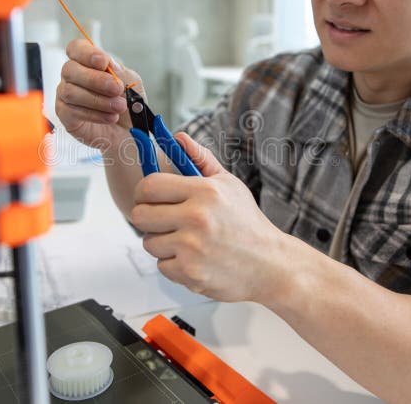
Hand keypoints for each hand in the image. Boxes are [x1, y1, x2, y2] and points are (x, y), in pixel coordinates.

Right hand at [55, 39, 141, 149]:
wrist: (130, 130)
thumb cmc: (128, 103)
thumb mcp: (131, 83)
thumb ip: (120, 73)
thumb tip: (108, 65)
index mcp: (87, 63)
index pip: (76, 48)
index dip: (86, 53)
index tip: (103, 62)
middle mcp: (72, 76)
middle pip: (70, 69)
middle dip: (95, 79)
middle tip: (117, 89)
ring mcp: (65, 95)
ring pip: (70, 92)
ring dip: (98, 100)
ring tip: (119, 107)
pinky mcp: (65, 115)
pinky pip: (71, 111)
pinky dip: (94, 114)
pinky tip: (110, 117)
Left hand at [130, 133, 289, 301]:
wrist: (270, 263)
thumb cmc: (247, 221)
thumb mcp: (229, 184)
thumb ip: (200, 159)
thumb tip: (178, 137)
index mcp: (204, 191)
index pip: (150, 185)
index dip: (143, 192)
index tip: (148, 197)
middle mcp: (196, 217)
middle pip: (140, 215)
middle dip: (148, 218)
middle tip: (164, 220)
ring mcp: (192, 247)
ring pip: (149, 243)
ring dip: (162, 243)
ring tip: (186, 241)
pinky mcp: (190, 272)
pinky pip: (161, 266)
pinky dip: (174, 264)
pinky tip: (194, 258)